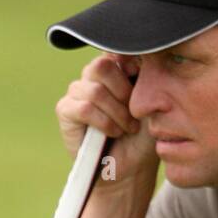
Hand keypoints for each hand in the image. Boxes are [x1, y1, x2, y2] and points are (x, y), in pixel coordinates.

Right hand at [55, 55, 156, 186]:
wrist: (132, 166)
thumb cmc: (144, 135)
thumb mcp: (153, 101)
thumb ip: (143, 74)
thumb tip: (132, 56)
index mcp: (114, 67)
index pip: (116, 51)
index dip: (131, 68)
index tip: (142, 91)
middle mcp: (93, 76)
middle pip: (102, 66)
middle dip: (124, 93)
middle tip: (135, 114)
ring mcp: (77, 91)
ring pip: (95, 90)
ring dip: (116, 113)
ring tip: (127, 128)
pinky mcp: (65, 110)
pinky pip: (84, 108)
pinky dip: (103, 122)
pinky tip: (112, 132)